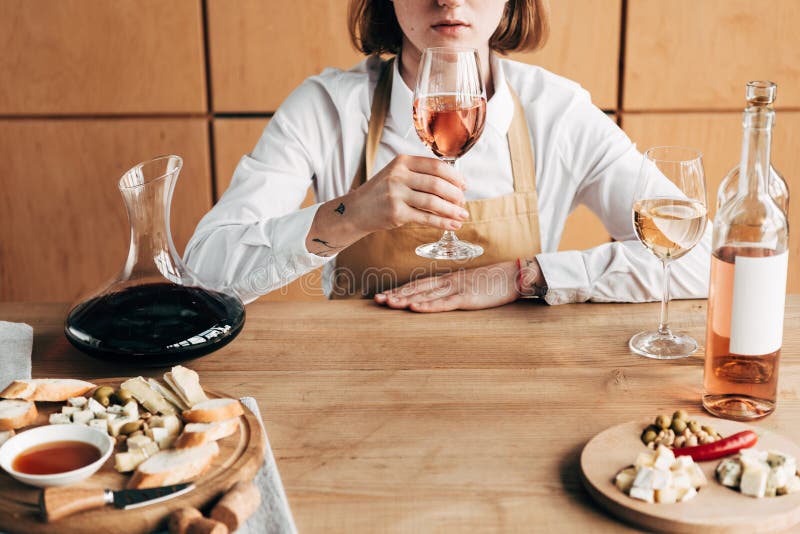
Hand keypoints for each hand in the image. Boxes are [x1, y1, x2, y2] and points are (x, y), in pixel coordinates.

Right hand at [350, 155, 469, 232]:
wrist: (356, 210)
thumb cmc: (381, 193)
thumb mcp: (396, 174)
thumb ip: (420, 174)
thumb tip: (453, 184)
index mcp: (402, 162)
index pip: (436, 166)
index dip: (454, 176)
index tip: (464, 185)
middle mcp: (399, 176)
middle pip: (437, 184)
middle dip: (455, 195)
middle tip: (463, 203)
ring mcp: (396, 194)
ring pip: (433, 202)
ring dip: (452, 211)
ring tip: (462, 216)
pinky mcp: (396, 213)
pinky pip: (426, 218)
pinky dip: (442, 223)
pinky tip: (452, 225)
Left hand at [374, 261, 520, 311]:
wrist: (513, 275)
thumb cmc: (493, 281)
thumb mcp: (469, 284)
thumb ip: (454, 289)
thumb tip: (440, 296)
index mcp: (447, 279)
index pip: (419, 285)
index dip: (400, 290)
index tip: (384, 295)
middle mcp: (448, 282)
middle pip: (417, 289)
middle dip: (396, 295)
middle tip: (377, 300)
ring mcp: (456, 289)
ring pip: (426, 295)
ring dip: (406, 300)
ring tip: (388, 303)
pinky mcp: (466, 298)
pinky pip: (444, 303)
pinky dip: (428, 306)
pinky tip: (415, 308)